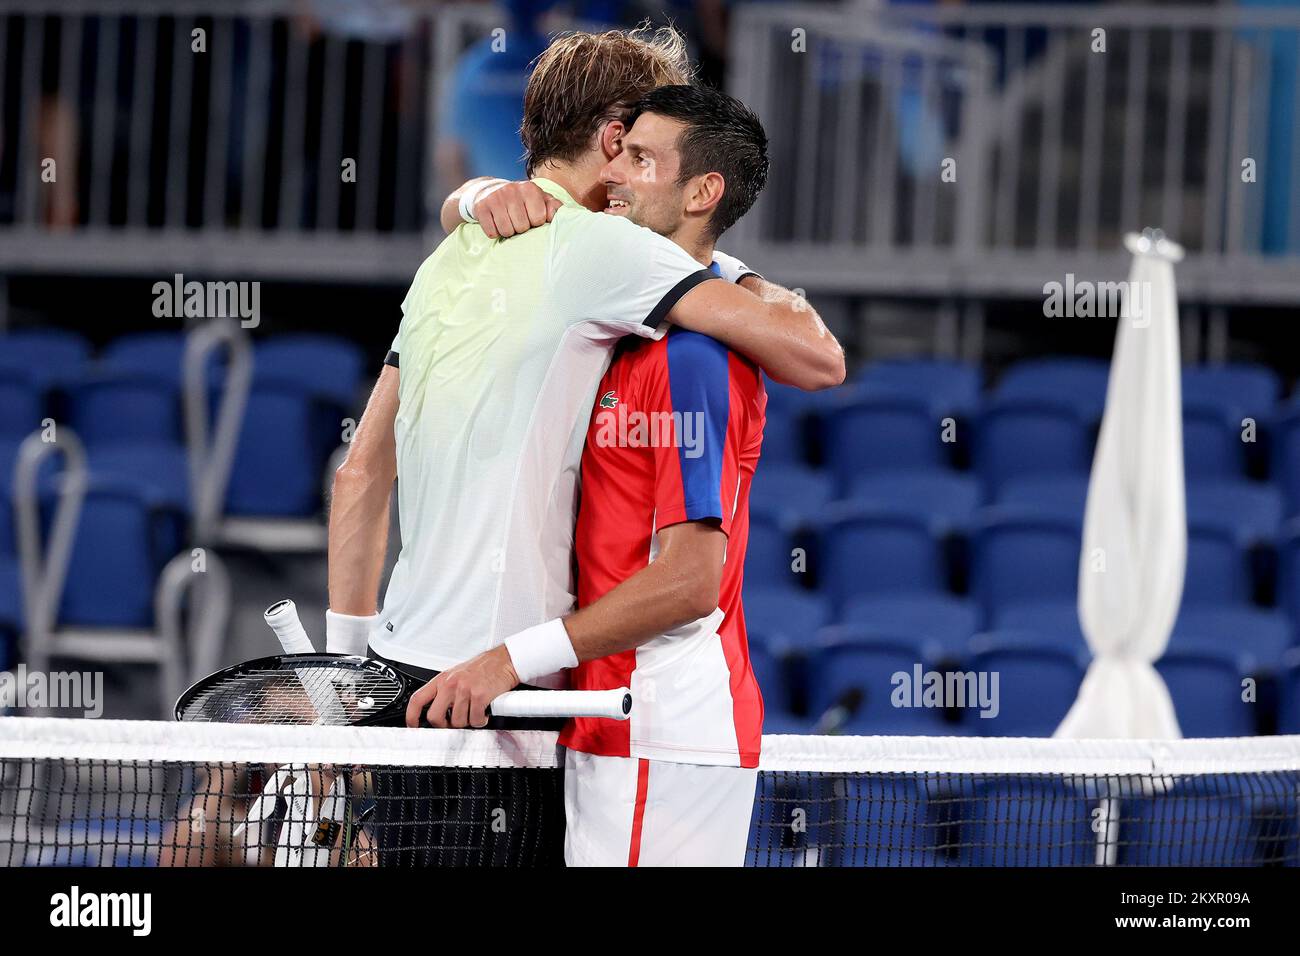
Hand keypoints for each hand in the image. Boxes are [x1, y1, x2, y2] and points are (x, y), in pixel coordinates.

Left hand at [404, 645, 519, 728]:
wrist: (504, 660)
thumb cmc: (482, 668)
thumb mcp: (456, 675)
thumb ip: (444, 692)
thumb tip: (436, 712)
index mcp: (442, 679)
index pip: (417, 699)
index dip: (411, 716)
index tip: (413, 726)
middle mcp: (450, 684)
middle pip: (434, 717)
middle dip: (444, 725)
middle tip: (453, 723)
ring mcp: (464, 689)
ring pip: (457, 722)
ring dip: (467, 721)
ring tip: (474, 711)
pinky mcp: (479, 695)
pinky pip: (475, 720)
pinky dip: (480, 720)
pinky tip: (483, 712)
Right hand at [475, 181, 561, 238]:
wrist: (486, 191)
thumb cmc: (519, 200)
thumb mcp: (538, 199)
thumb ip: (554, 206)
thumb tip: (565, 216)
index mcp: (530, 188)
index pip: (539, 219)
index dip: (535, 223)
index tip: (530, 218)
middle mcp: (512, 190)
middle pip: (522, 227)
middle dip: (520, 228)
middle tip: (516, 221)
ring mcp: (495, 197)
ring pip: (506, 231)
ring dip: (507, 232)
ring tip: (506, 222)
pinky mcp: (480, 207)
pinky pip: (491, 232)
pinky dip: (493, 232)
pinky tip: (494, 223)